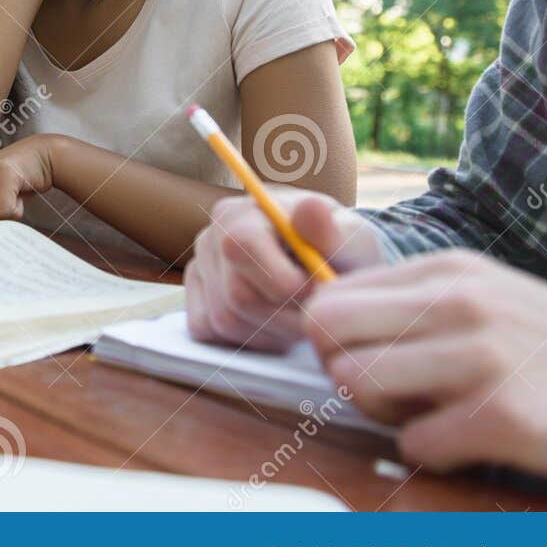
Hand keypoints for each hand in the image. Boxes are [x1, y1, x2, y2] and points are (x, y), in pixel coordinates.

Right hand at [184, 187, 385, 351]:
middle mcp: (211, 237)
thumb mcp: (350, 239)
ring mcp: (200, 270)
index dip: (280, 280)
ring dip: (272, 331)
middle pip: (237, 293)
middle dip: (285, 315)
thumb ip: (333, 230)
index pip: (241, 245)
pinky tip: (274, 324)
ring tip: (299, 316)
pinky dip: (249, 338)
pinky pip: (211, 331)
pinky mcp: (196, 301)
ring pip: (226, 319)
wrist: (325, 267)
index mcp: (242, 212)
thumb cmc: (338, 251)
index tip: (315, 292)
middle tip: (316, 314)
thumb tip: (311, 208)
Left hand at [304, 251, 546, 495]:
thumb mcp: (493, 300)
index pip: (330, 297)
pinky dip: (434, 455)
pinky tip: (476, 446)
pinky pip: (412, 443)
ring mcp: (482, 356)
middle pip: (326, 333)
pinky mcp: (503, 416)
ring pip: (355, 382)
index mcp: (450, 271)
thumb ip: (418, 306)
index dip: (335, 342)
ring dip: (385, 415)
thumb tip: (328, 326)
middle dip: (344, 373)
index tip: (373, 363)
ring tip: (436, 418)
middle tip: (396, 398)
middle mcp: (459, 301)